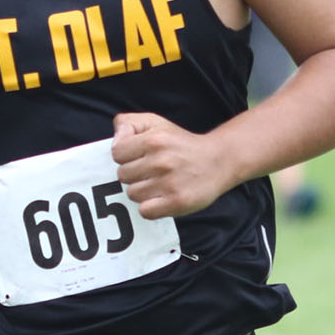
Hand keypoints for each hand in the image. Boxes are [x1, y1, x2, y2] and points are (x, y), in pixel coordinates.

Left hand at [112, 112, 237, 218]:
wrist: (219, 160)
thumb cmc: (181, 143)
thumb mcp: (156, 123)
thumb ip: (128, 123)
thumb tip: (115, 142)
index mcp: (154, 139)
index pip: (117, 153)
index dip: (126, 156)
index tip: (139, 157)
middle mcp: (162, 161)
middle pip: (122, 176)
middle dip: (133, 174)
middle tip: (151, 171)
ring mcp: (170, 183)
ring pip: (132, 194)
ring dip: (142, 191)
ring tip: (158, 184)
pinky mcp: (177, 202)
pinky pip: (145, 211)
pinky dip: (150, 207)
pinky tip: (161, 197)